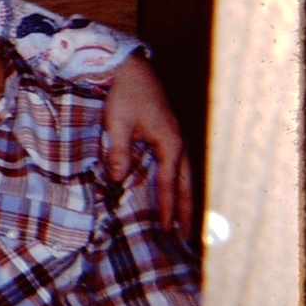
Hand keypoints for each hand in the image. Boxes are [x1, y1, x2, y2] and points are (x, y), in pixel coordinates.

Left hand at [104, 54, 193, 235]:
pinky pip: (175, 166)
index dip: (167, 207)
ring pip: (184, 176)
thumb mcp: (117, 123)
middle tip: (189, 237)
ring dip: (184, 198)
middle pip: (186, 184)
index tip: (166, 229)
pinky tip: (170, 193)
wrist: (131, 68)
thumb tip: (117, 180)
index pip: (169, 184)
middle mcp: (178, 144)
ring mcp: (175, 139)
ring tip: (184, 222)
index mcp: (169, 143)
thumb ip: (118, 152)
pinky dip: (175, 183)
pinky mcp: (167, 135)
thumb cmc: (124, 94)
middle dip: (187, 210)